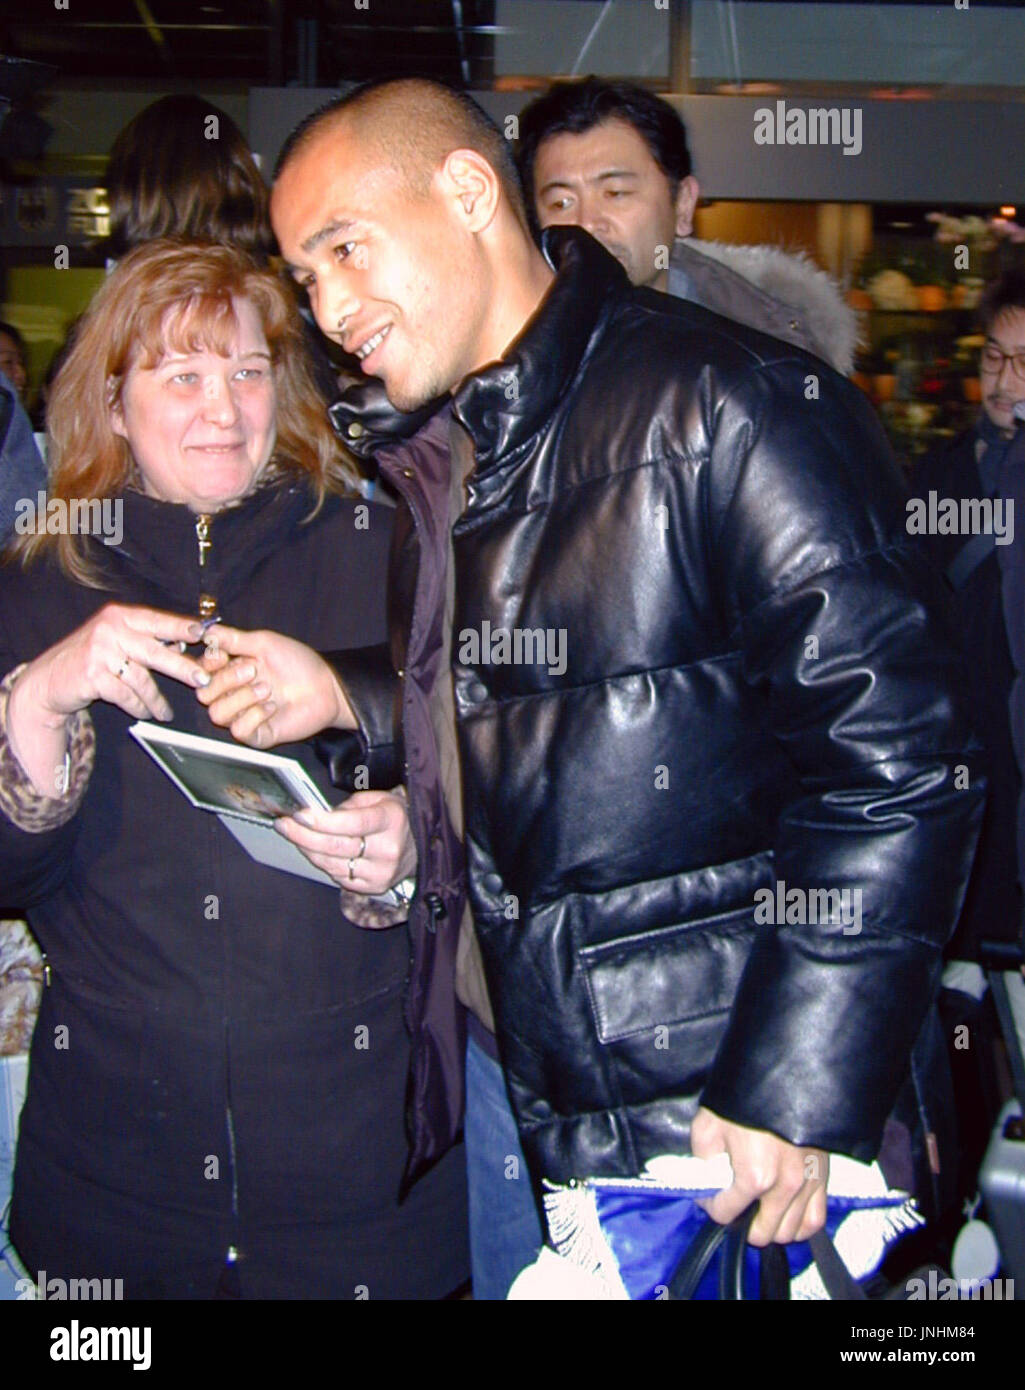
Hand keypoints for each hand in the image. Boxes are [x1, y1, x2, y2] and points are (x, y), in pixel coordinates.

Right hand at [8, 604, 208, 794]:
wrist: (49, 680)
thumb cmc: (90, 659)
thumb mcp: (116, 640)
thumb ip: (145, 640)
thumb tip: (183, 644)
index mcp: (120, 616)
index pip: (157, 620)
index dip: (181, 627)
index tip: (204, 633)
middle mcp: (110, 629)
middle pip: (155, 651)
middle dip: (182, 667)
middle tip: (203, 680)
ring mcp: (99, 652)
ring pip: (141, 679)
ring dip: (156, 700)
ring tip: (165, 712)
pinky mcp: (92, 676)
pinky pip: (126, 695)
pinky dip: (137, 707)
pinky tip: (143, 713)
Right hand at [196, 625, 353, 747]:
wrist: (326, 687)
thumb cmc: (298, 663)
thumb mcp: (264, 644)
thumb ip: (233, 639)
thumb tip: (205, 632)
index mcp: (230, 672)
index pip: (202, 672)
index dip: (208, 664)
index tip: (224, 655)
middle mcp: (233, 695)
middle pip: (204, 694)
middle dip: (226, 679)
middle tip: (253, 669)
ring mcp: (244, 716)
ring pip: (217, 714)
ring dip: (241, 698)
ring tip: (267, 689)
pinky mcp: (257, 734)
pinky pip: (238, 731)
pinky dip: (254, 716)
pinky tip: (272, 707)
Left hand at [274, 789, 415, 894]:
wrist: (420, 844)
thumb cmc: (394, 817)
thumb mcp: (378, 799)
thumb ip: (348, 806)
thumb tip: (316, 816)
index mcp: (391, 820)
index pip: (353, 823)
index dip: (322, 821)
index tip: (299, 815)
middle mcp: (388, 849)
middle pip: (337, 846)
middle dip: (303, 835)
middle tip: (283, 825)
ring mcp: (381, 872)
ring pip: (332, 864)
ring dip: (308, 849)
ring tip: (293, 835)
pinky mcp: (374, 887)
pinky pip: (338, 877)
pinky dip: (322, 863)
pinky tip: (313, 850)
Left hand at [690, 1105, 827, 1246]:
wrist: (783, 1071)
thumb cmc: (742, 1096)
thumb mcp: (708, 1125)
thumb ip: (704, 1161)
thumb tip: (709, 1183)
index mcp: (754, 1176)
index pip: (726, 1213)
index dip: (711, 1205)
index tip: (708, 1194)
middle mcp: (785, 1187)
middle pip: (760, 1233)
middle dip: (741, 1222)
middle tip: (734, 1202)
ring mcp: (808, 1184)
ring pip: (789, 1232)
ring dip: (770, 1226)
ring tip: (758, 1209)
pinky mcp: (824, 1177)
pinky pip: (815, 1220)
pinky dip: (799, 1225)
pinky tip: (786, 1213)